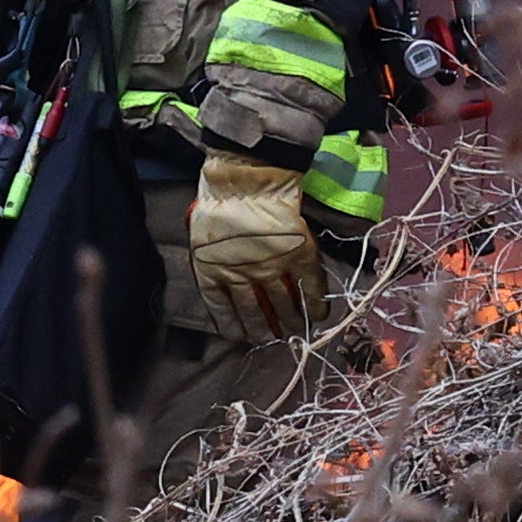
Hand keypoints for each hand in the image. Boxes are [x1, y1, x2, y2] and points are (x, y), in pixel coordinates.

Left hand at [188, 153, 319, 341]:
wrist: (247, 182)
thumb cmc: (218, 202)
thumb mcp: (201, 235)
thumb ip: (211, 258)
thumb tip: (219, 273)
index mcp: (213, 271)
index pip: (221, 307)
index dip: (231, 324)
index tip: (238, 337)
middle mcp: (242, 277)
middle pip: (253, 312)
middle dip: (263, 329)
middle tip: (270, 338)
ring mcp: (270, 269)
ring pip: (281, 304)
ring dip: (290, 320)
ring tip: (294, 330)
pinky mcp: (297, 257)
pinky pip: (310, 287)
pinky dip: (317, 302)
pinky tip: (320, 314)